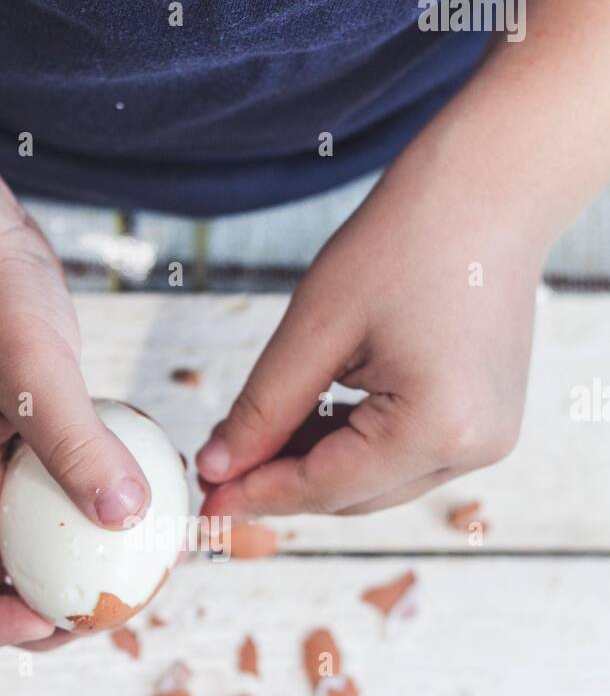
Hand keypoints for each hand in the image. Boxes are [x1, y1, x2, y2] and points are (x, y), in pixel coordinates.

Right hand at [0, 210, 149, 646]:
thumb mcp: (34, 369)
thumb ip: (77, 445)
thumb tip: (127, 518)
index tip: (50, 612)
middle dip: (46, 611)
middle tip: (115, 602)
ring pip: (30, 545)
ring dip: (76, 565)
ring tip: (140, 561)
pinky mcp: (26, 439)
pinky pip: (59, 496)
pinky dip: (95, 508)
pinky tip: (145, 494)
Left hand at [197, 152, 544, 519]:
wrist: (491, 190)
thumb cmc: (408, 240)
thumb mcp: (315, 328)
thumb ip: (262, 410)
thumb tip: (218, 470)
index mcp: (437, 428)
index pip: (324, 487)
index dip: (256, 495)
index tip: (204, 505)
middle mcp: (473, 449)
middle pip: (350, 497)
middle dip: (281, 486)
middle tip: (217, 474)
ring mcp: (487, 441)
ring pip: (374, 485)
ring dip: (314, 468)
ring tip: (254, 440)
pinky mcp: (486, 424)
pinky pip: (402, 458)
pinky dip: (352, 448)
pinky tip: (306, 423)